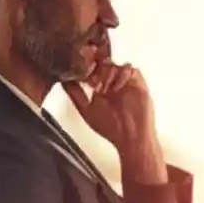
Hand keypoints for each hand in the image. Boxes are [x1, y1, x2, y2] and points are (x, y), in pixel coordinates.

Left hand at [61, 58, 166, 183]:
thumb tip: (63, 80)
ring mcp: (127, 84)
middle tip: (94, 83)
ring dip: (109, 74)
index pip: (93, 69)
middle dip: (98, 70)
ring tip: (104, 89)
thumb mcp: (86, 110)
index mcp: (101, 87)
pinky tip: (116, 88)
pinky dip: (123, 75)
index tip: (82, 76)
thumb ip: (75, 94)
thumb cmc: (111, 129)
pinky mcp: (140, 85)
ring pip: (117, 65)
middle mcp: (114, 84)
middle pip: (105, 63)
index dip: (87, 68)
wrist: (130, 139)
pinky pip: (133, 70)